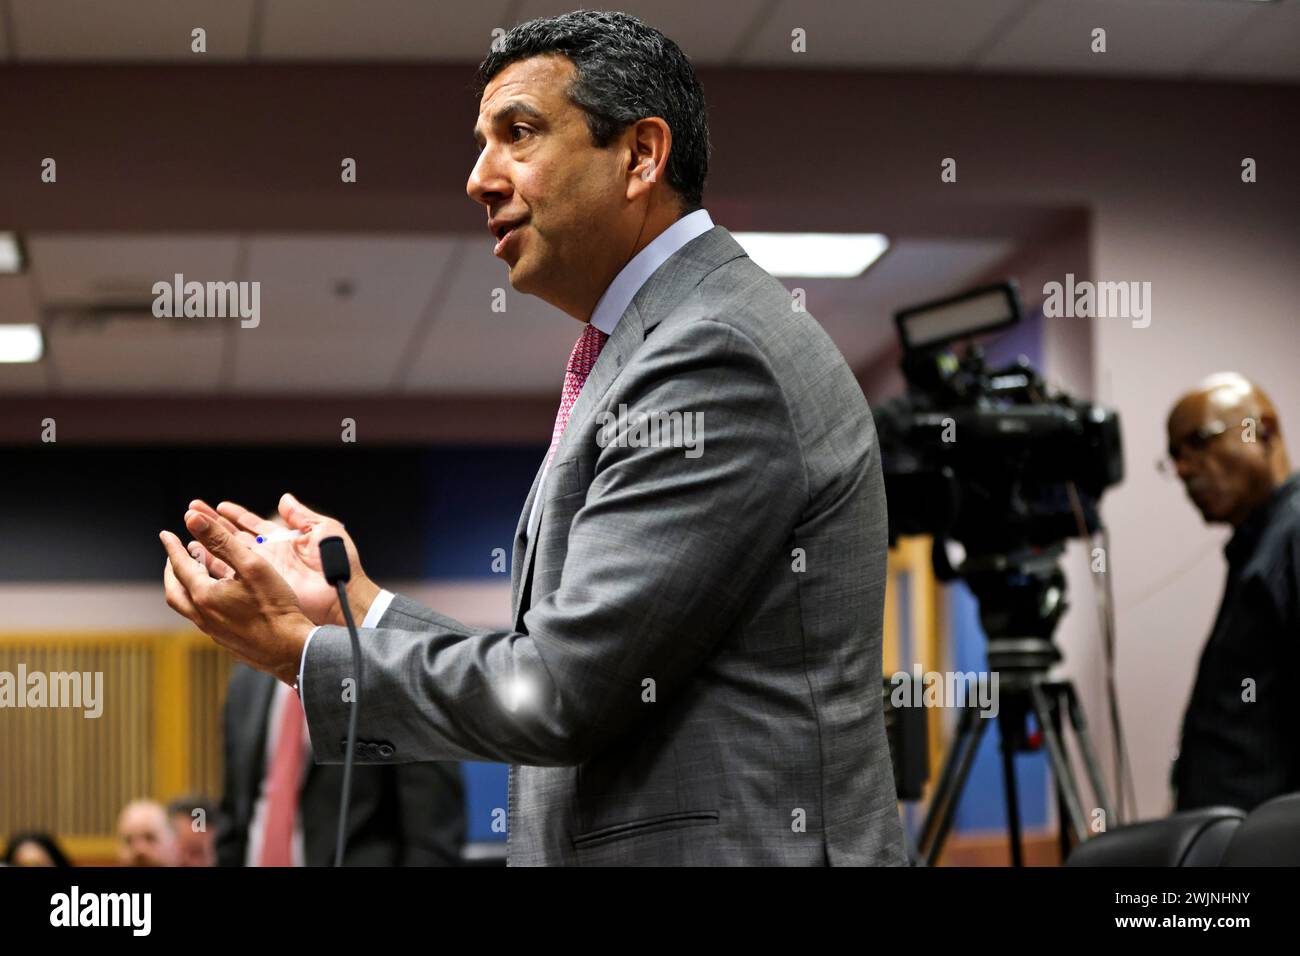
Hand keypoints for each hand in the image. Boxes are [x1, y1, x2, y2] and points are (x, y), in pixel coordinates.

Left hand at [161, 511, 313, 685]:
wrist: (290, 648)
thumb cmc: (274, 606)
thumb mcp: (251, 565)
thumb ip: (221, 540)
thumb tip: (192, 519)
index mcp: (204, 595)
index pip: (179, 566)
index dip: (172, 547)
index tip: (166, 535)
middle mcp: (202, 616)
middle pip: (174, 590)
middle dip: (171, 570)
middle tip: (175, 556)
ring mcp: (212, 631)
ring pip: (187, 605)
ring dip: (185, 585)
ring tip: (196, 572)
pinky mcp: (225, 640)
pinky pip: (202, 616)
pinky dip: (200, 599)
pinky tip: (217, 596)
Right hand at [186, 492, 377, 626]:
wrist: (342, 596)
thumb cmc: (339, 564)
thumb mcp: (323, 531)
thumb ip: (301, 516)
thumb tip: (285, 498)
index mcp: (283, 541)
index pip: (252, 524)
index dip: (234, 515)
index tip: (215, 506)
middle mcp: (268, 556)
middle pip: (234, 537)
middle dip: (212, 524)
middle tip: (191, 511)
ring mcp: (262, 572)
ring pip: (228, 555)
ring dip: (208, 544)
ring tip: (187, 532)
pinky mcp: (259, 588)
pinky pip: (231, 575)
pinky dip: (213, 566)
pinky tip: (198, 557)